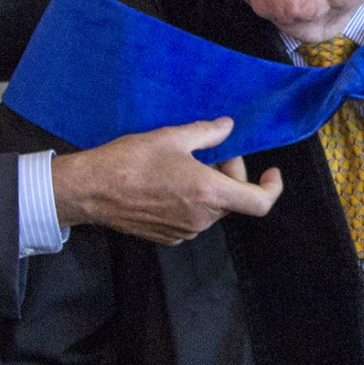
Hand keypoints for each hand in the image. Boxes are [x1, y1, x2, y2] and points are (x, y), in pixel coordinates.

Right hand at [52, 117, 283, 244]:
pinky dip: (192, 200)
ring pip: (212, 208)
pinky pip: (193, 218)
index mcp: (208, 193)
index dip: (272, 188)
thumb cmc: (129, 162)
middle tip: (210, 152)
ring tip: (183, 165)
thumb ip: (208, 133)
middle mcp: (201, 218)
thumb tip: (228, 127)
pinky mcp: (168, 237)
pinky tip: (169, 183)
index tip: (271, 173)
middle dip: (229, 174)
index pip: (259, 202)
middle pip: (233, 199)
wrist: (91, 190)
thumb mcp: (172, 137)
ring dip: (209, 187)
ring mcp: (184, 231)